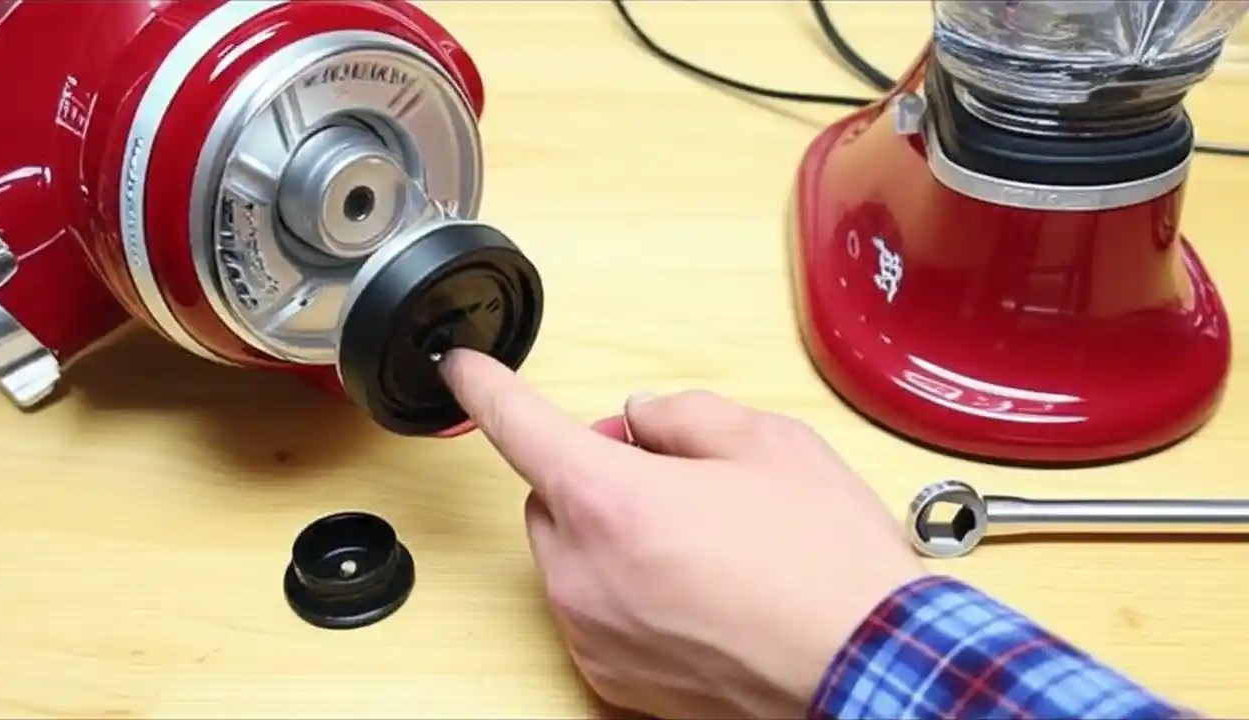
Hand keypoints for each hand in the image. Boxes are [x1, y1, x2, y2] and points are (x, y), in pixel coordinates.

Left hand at [440, 349, 926, 718]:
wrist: (867, 668)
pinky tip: (697, 591)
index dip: (486, 387)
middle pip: (550, 496)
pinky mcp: (612, 678)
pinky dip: (624, 590)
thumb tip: (648, 417)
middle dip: (595, 474)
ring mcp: (592, 633)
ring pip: (570, 556)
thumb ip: (686, 416)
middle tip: (669, 477)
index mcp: (609, 500)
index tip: (464, 371)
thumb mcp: (768, 445)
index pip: (519, 424)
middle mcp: (582, 573)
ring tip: (701, 543)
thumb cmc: (824, 565)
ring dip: (611, 535)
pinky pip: (594, 611)